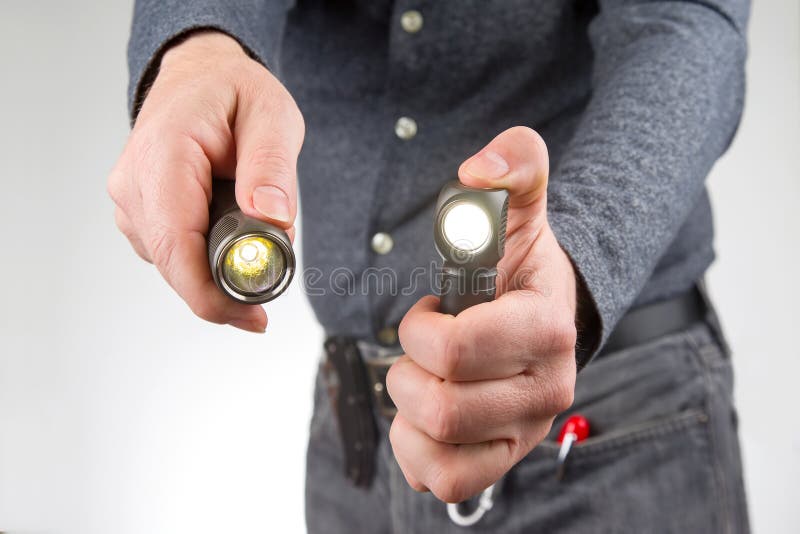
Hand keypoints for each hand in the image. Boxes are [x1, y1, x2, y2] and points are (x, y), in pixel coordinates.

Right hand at [107, 31, 303, 331]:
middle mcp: (134, 185)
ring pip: (175, 265)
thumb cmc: (231, 92)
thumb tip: (271, 218)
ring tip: (254, 233)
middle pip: (175, 265)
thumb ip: (271, 166)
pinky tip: (230, 230)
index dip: (212, 294)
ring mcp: (132, 203)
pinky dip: (207, 256)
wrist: (198, 77)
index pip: (176, 245)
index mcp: (163, 155)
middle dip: (226, 286)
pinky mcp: (140, 216)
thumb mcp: (271, 116)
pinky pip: (174, 254)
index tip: (253, 315)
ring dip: (218, 268)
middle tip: (274, 277)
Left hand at [387, 127, 577, 502]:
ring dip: (409, 410)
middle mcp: (544, 391)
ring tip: (423, 379)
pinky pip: (445, 481)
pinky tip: (424, 419)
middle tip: (419, 348)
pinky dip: (416, 453)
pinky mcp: (503, 458)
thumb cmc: (520, 265)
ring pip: (440, 449)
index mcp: (546, 330)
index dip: (420, 329)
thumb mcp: (520, 204)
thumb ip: (513, 164)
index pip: (458, 351)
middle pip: (442, 407)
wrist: (542, 310)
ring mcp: (525, 430)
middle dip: (408, 370)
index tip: (429, 311)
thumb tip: (479, 169)